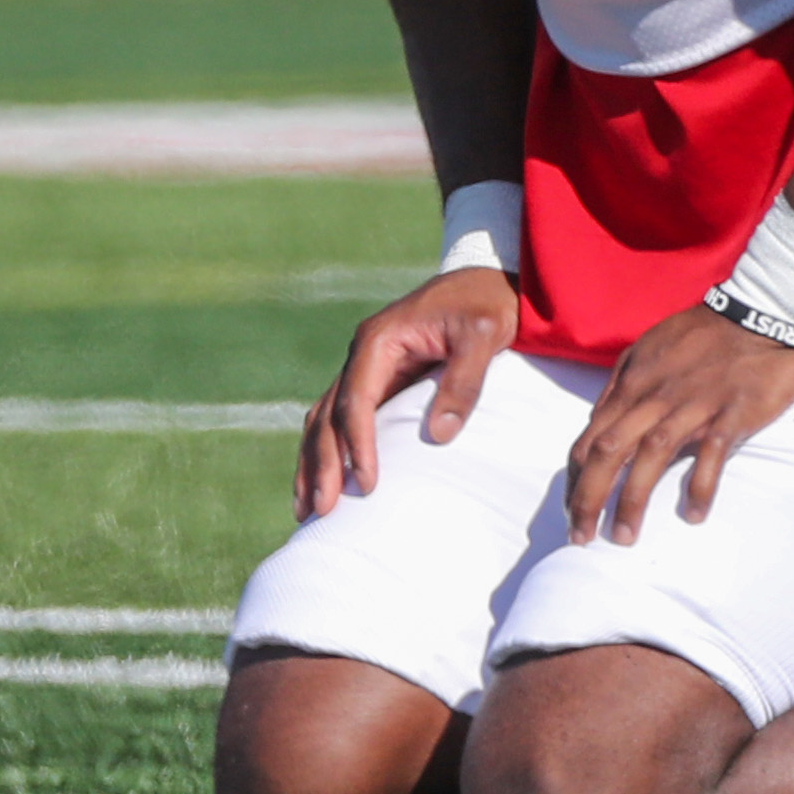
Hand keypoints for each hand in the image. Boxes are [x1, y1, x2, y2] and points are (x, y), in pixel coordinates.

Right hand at [297, 266, 519, 521]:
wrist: (486, 281)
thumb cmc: (486, 306)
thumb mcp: (483, 336)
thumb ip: (462, 381)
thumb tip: (439, 435)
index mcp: (379, 340)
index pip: (356, 400)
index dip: (357, 445)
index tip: (366, 484)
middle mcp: (362, 355)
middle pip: (328, 415)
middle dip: (322, 464)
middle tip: (320, 512)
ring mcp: (365, 368)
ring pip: (324, 420)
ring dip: (313, 463)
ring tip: (307, 511)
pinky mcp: (376, 381)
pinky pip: (341, 419)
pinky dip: (328, 451)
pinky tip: (323, 483)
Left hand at [563, 305, 793, 547]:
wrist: (763, 310)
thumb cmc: (704, 333)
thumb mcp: (650, 349)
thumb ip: (624, 386)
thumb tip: (602, 424)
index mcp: (633, 382)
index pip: (591, 437)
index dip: (575, 478)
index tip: (571, 510)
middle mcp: (655, 395)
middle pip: (609, 450)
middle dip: (588, 497)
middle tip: (582, 537)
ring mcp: (694, 404)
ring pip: (650, 455)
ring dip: (631, 500)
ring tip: (624, 537)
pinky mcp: (732, 412)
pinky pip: (710, 454)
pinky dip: (699, 486)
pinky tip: (693, 514)